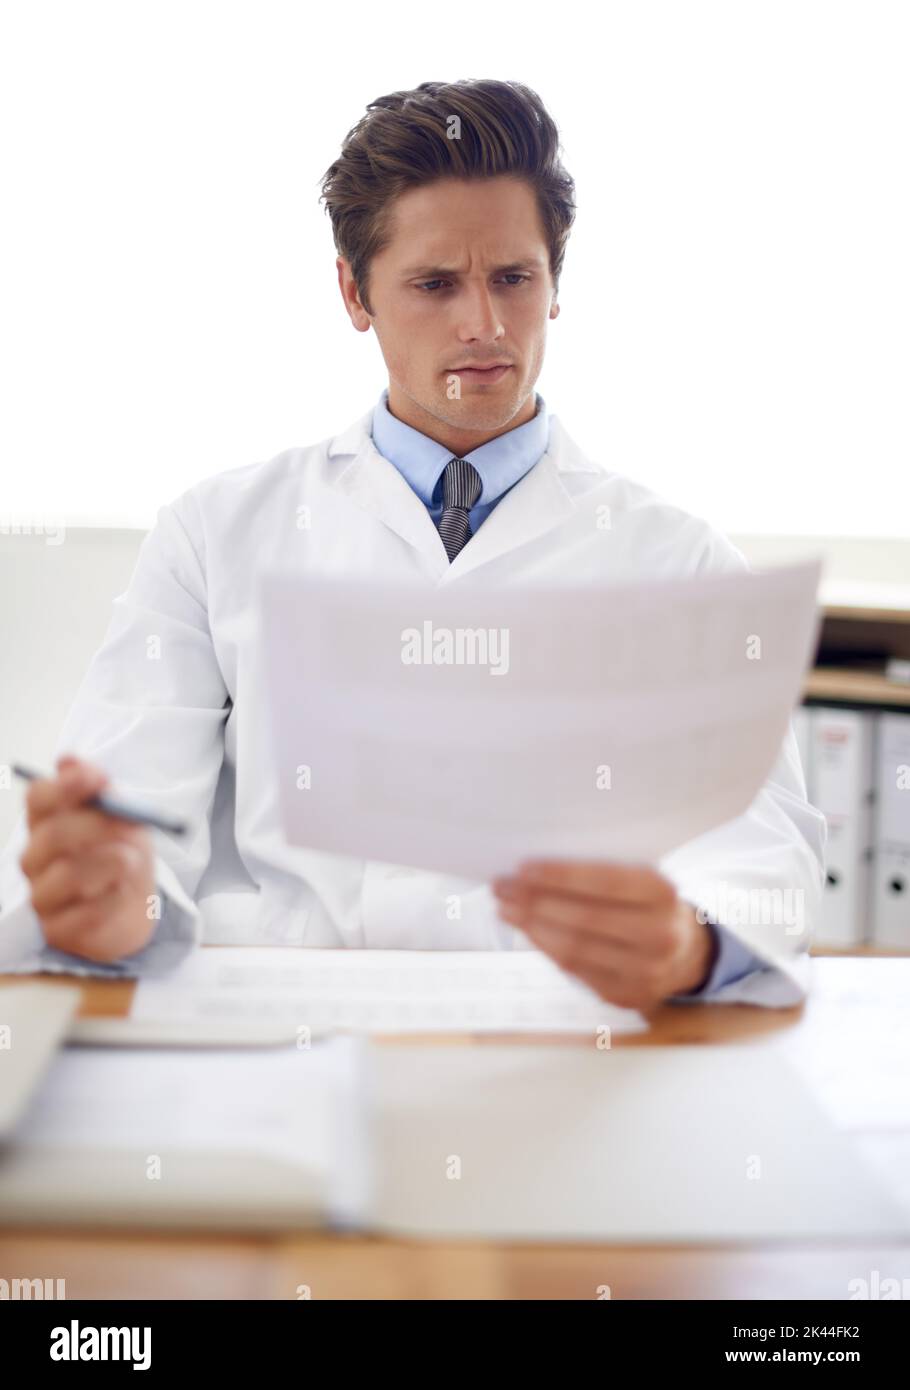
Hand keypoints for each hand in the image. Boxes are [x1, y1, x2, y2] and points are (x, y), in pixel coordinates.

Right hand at [19, 754, 157, 962]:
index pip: (38, 798)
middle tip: (130, 827)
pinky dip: (112, 898)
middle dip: (97, 827)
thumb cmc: (122, 854)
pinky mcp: (57, 930)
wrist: (135, 906)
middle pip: (54, 835)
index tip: (98, 779)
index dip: (65, 786)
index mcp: (46, 823)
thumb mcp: (123, 818)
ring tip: (131, 862)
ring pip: (69, 875)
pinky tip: (122, 893)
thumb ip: (102, 792)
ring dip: (110, 864)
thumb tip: (69, 761)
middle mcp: (34, 858)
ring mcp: (42, 895)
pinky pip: (85, 912)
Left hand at [493, 860, 717, 1010]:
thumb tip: (536, 871)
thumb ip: (602, 875)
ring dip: (532, 926)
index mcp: (664, 894)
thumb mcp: (642, 881)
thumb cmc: (650, 905)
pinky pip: (575, 970)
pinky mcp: (626, 995)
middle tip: (502, 887)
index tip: (522, 868)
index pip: (606, 881)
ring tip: (506, 908)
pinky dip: (546, 947)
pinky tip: (528, 931)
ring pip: (575, 948)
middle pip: (584, 918)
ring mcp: (645, 971)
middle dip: (535, 901)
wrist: (688, 954)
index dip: (561, 876)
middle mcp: (660, 935)